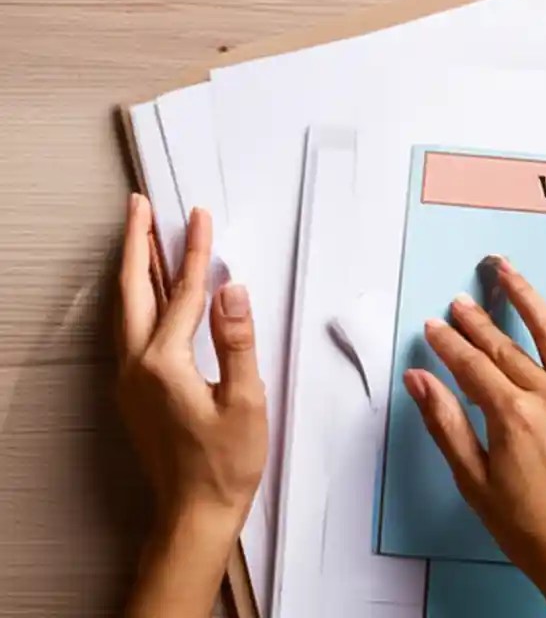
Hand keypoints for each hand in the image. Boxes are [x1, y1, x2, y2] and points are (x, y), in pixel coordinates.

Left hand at [117, 194, 266, 616]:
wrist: (195, 512)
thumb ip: (238, 340)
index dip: (195, 252)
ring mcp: (130, 379)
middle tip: (140, 206)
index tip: (200, 217)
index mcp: (164, 363)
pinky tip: (154, 294)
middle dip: (138, 244)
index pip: (183, 294)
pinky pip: (132, 330)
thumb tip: (233, 289)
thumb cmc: (226, 463)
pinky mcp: (136, 391)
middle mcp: (137, 366)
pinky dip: (140, 299)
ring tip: (143, 237)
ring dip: (135, 268)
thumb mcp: (246, 400)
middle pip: (133, 290)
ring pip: (127, 309)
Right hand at [404, 256, 545, 617]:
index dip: (449, 343)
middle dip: (479, 322)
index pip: (472, 365)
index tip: (435, 326)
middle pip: (507, 349)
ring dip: (531, 301)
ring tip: (511, 273)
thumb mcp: (474, 482)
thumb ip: (447, 425)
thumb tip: (420, 379)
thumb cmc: (531, 531)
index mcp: (514, 417)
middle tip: (461, 302)